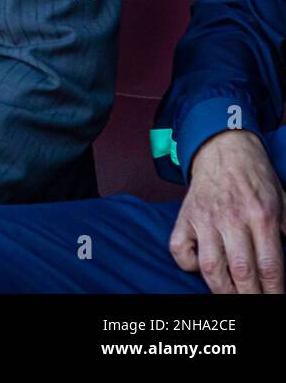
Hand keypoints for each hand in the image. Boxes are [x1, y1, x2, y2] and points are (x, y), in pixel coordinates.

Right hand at [169, 130, 284, 292]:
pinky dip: (188, 265)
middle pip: (241, 271)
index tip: (276, 301)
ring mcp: (204, 219)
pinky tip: (201, 267)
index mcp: (261, 216)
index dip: (274, 291)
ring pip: (209, 266)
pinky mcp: (184, 217)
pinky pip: (179, 249)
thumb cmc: (255, 179)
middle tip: (255, 305)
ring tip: (231, 296)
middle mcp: (232, 219)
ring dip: (222, 289)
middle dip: (250, 296)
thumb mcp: (283, 202)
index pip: (270, 266)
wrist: (223, 150)